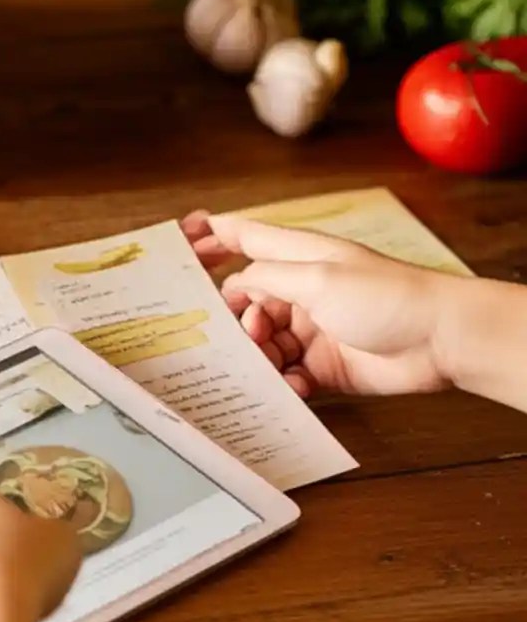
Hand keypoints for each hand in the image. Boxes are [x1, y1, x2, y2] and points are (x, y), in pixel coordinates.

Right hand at [180, 211, 453, 397]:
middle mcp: (300, 291)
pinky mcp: (322, 364)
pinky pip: (285, 375)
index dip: (211, 237)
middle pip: (244, 302)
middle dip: (235, 320)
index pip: (244, 239)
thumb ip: (267, 278)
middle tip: (248, 333)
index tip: (180, 241)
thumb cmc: (388, 297)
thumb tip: (235, 286)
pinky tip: (297, 384)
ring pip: (260, 343)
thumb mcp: (317, 278)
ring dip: (260, 356)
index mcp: (299, 258)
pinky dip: (284, 383)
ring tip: (276, 361)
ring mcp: (310, 329)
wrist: (441, 340)